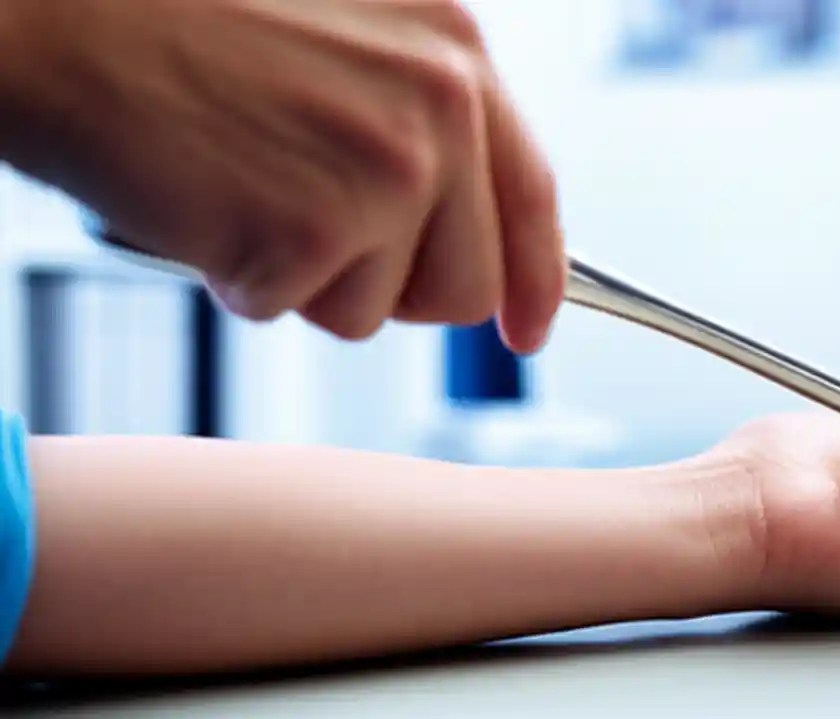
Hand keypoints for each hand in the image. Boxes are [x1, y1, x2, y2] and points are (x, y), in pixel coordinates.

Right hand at [0, 0, 563, 348]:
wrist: (66, 14)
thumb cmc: (183, 22)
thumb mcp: (347, 39)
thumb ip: (420, 120)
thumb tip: (458, 230)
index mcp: (454, 50)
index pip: (532, 195)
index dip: (536, 278)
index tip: (529, 328)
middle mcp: (441, 105)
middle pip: (467, 283)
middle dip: (396, 285)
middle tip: (314, 232)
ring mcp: (388, 167)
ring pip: (380, 309)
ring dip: (309, 276)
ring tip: (247, 184)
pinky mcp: (318, 226)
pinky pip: (296, 308)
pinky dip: (242, 276)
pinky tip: (210, 199)